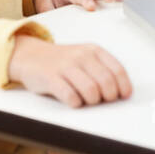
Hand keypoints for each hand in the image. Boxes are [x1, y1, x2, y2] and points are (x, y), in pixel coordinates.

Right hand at [8, 34, 131, 106]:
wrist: (30, 55)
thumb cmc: (62, 61)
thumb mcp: (85, 57)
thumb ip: (102, 69)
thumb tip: (121, 91)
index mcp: (94, 50)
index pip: (117, 70)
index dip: (124, 86)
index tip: (124, 96)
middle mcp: (81, 56)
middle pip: (106, 82)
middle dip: (108, 97)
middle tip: (102, 100)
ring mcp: (65, 66)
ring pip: (90, 90)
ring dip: (92, 101)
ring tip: (86, 100)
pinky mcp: (51, 78)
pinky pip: (70, 96)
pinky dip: (75, 103)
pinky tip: (73, 101)